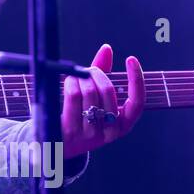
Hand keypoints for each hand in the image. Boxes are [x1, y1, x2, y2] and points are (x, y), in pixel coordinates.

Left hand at [60, 43, 144, 157]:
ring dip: (82, 76)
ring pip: (89, 91)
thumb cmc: (80, 116)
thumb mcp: (95, 98)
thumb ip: (102, 73)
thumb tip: (107, 48)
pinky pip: (74, 95)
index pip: (137, 103)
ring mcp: (89, 133)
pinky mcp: (70, 130)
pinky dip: (72, 81)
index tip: (131, 58)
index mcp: (122, 126)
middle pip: (108, 91)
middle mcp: (109, 133)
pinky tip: (70, 80)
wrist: (56, 144)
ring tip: (76, 76)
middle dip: (98, 72)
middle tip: (89, 69)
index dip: (137, 79)